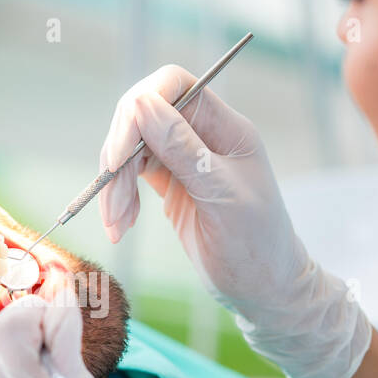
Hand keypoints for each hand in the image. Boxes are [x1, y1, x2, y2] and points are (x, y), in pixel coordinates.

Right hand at [98, 64, 371, 377]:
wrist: (264, 291)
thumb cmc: (256, 245)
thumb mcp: (220, 196)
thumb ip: (181, 150)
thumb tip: (140, 104)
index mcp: (226, 128)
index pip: (173, 86)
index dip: (139, 107)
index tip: (119, 155)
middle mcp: (203, 136)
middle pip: (143, 117)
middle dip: (120, 157)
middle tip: (113, 203)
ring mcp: (185, 160)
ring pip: (132, 150)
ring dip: (116, 186)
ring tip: (116, 226)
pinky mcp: (170, 185)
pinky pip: (132, 177)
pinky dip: (119, 200)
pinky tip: (120, 227)